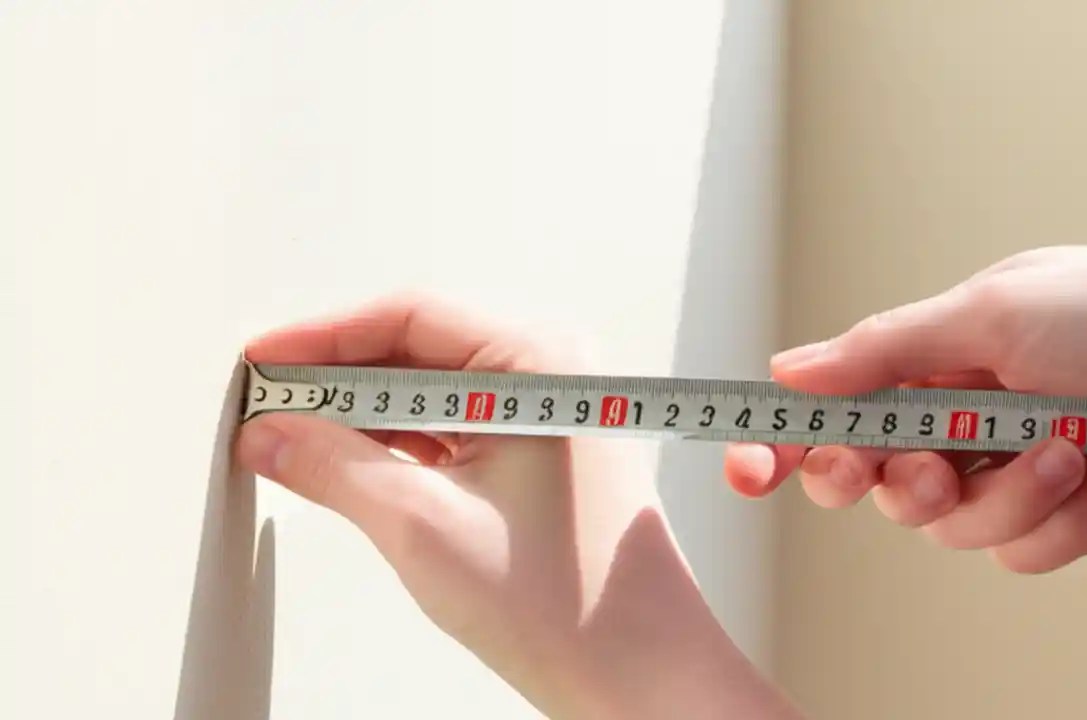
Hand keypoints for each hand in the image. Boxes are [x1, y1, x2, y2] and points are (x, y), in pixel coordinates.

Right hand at [235, 294, 799, 718]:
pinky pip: (455, 428)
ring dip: (364, 415)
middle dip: (338, 378)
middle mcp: (555, 378)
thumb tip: (275, 431)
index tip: (265, 360)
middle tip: (268, 402)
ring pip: (434, 393)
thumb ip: (335, 467)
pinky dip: (399, 445)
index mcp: (544, 366)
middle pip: (420, 351)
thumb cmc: (575, 607)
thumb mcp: (425, 526)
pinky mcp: (541, 457)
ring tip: (296, 436)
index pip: (412, 319)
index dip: (324, 338)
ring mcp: (551, 418)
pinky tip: (351, 463)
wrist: (638, 677)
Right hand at [725, 240, 1086, 572]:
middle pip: (872, 480)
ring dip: (1011, 493)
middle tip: (931, 461)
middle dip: (897, 478)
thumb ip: (883, 349)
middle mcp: (964, 418)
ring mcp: (1012, 472)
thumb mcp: (994, 313)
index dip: (782, 441)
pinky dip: (1066, 517)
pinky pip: (1020, 553)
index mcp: (936, 359)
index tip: (746, 467)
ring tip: (1070, 443)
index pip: (832, 405)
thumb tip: (790, 367)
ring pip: (950, 528)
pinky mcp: (1064, 521)